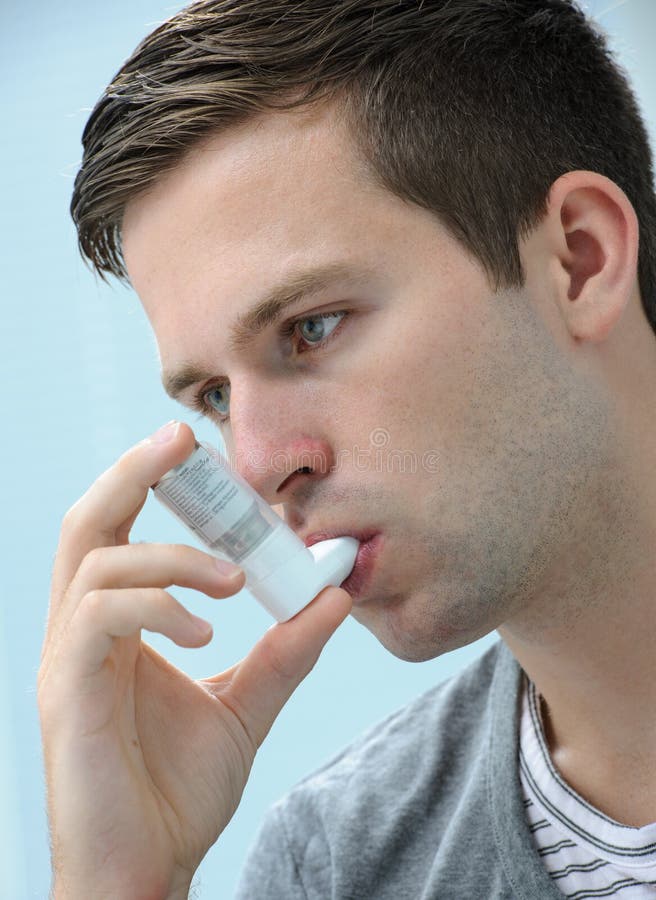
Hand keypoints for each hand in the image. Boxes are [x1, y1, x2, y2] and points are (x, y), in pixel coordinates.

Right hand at [38, 421, 351, 898]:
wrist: (146, 872)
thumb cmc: (177, 792)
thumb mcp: (244, 707)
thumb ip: (284, 652)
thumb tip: (334, 595)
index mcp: (115, 628)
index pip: (118, 533)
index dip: (146, 484)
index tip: (193, 449)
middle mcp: (80, 632)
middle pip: (86, 524)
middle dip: (130, 473)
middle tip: (178, 438)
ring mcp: (67, 659)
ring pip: (96, 561)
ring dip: (171, 555)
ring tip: (233, 578)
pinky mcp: (66, 692)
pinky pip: (100, 617)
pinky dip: (158, 606)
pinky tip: (206, 632)